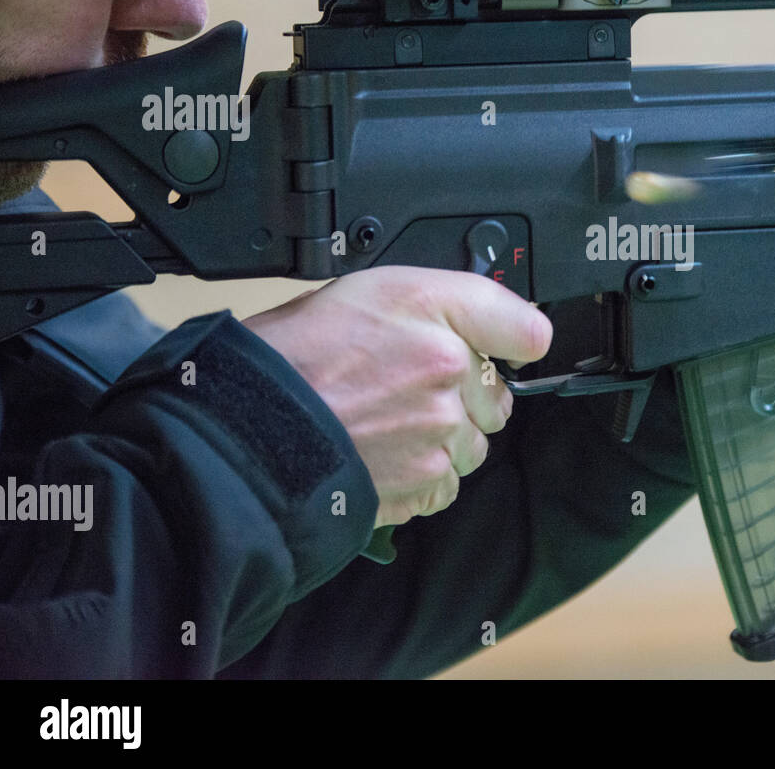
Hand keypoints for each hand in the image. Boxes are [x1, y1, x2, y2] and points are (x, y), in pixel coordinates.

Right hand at [243, 267, 551, 526]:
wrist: (248, 428)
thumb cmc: (297, 358)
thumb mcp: (370, 290)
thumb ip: (444, 302)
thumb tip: (501, 325)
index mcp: (434, 313)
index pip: (527, 329)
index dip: (516, 340)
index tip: (505, 348)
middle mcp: (448, 372)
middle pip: (497, 394)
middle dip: (465, 395)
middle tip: (406, 388)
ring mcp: (439, 432)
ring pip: (473, 442)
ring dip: (444, 438)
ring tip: (386, 423)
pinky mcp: (425, 481)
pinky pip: (447, 483)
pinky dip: (423, 476)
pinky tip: (384, 454)